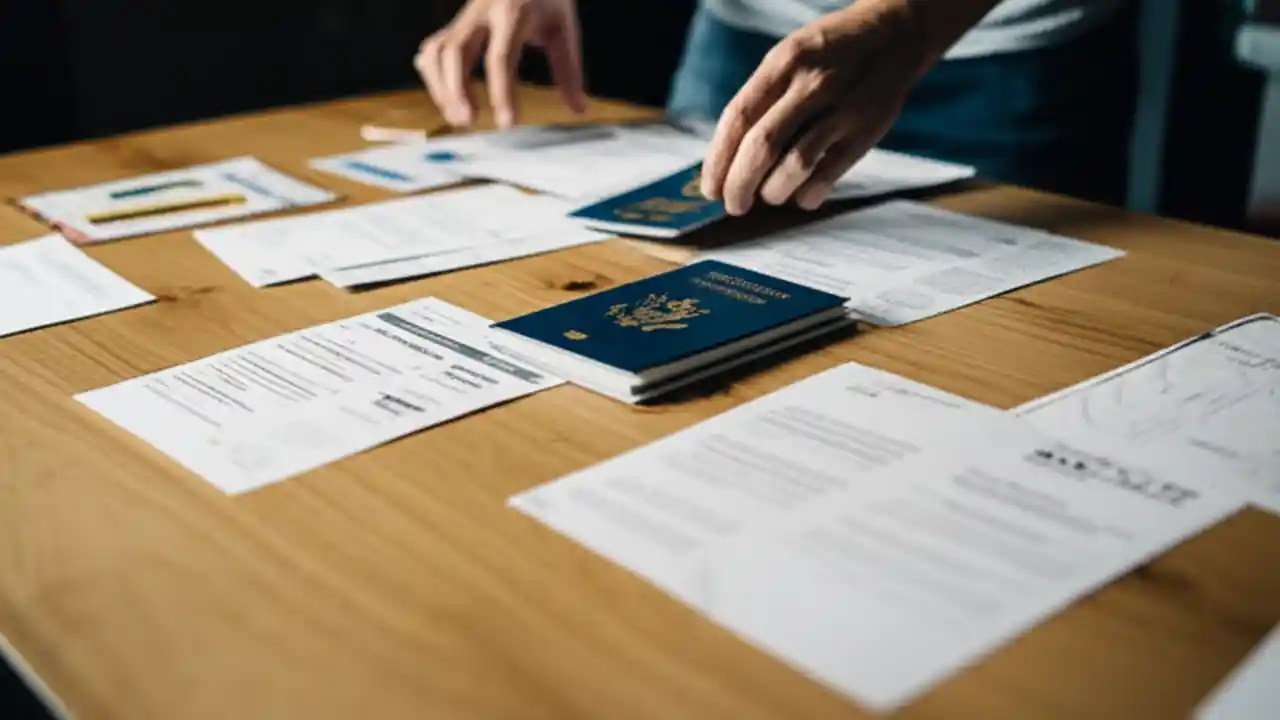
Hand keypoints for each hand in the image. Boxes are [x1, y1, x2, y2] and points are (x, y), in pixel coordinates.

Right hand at [415, 0, 586, 127]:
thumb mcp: (563, 29)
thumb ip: (569, 70)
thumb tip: (580, 109)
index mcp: (513, 12)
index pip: (501, 56)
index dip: (501, 93)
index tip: (507, 125)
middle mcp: (481, 11)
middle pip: (457, 51)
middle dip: (458, 89)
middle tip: (470, 122)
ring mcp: (463, 17)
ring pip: (437, 50)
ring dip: (441, 88)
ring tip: (458, 118)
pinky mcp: (454, 24)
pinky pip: (433, 49)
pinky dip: (433, 77)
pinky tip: (446, 98)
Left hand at [700, 0, 995, 214]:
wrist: (894, 35)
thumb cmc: (829, 54)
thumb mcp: (789, 57)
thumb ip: (761, 99)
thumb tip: (728, 157)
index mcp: (783, 63)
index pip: (738, 118)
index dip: (718, 160)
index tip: (710, 187)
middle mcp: (811, 84)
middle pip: (762, 146)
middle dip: (740, 184)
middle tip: (734, 204)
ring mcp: (842, 109)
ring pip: (795, 165)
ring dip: (773, 192)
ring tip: (769, 196)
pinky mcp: (866, 131)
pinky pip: (828, 174)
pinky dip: (807, 195)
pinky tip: (801, 196)